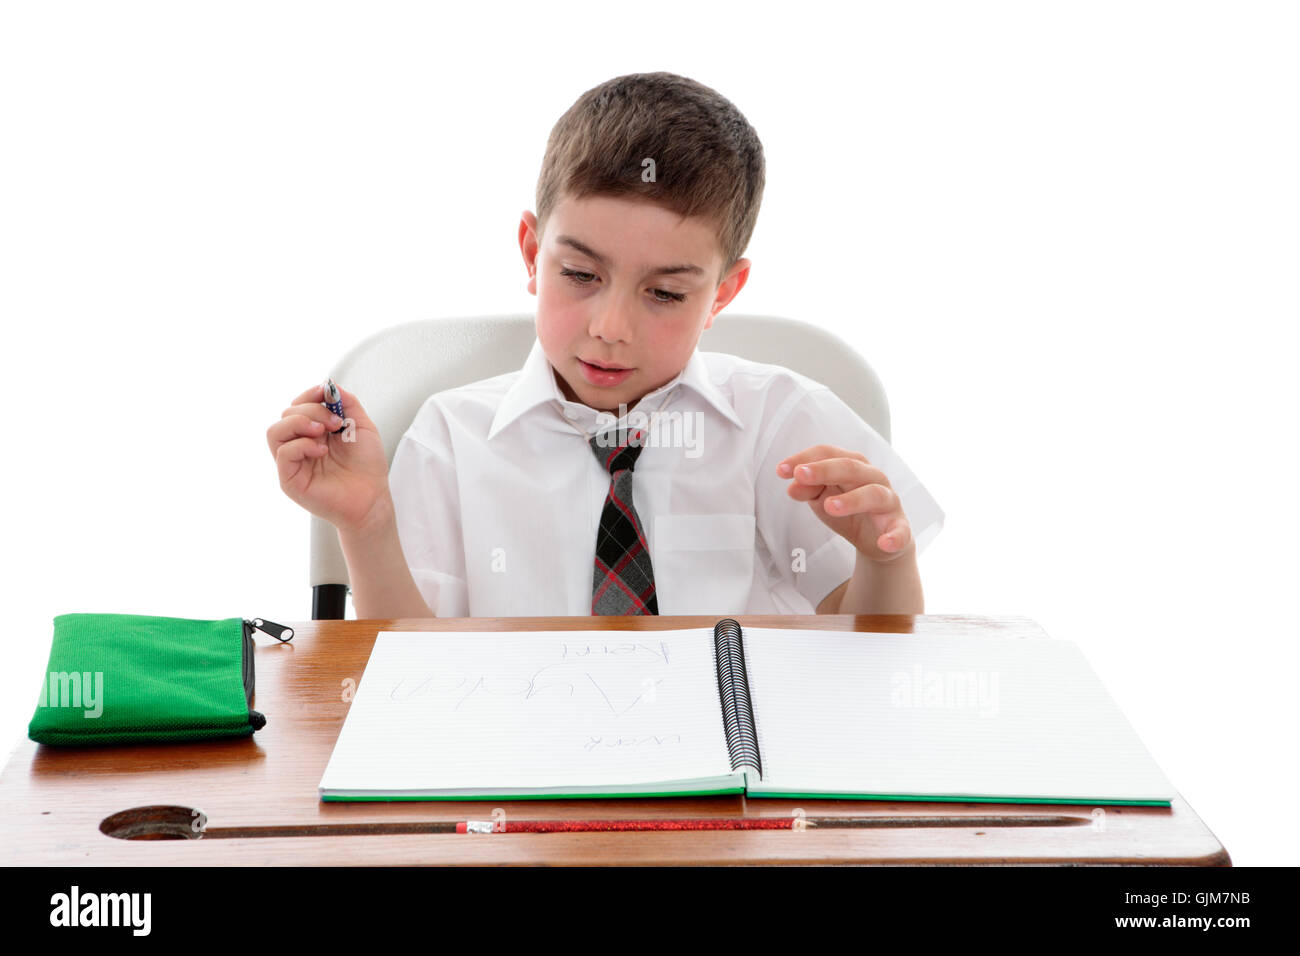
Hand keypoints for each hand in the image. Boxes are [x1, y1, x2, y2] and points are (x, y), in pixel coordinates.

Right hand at [266, 382, 392, 535]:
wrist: (372, 497)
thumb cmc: (367, 466)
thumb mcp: (362, 426)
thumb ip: (347, 403)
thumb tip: (329, 385)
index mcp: (313, 431)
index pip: (297, 405)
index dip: (309, 395)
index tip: (328, 395)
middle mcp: (299, 444)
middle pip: (286, 414)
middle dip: (311, 410)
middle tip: (335, 423)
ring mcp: (292, 462)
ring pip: (275, 431)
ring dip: (299, 423)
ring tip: (323, 432)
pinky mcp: (290, 479)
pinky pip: (283, 453)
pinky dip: (301, 445)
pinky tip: (321, 450)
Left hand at [776, 444, 913, 562]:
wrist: (876, 539)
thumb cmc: (849, 510)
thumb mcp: (822, 499)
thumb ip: (808, 490)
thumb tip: (792, 486)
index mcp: (853, 465)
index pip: (828, 453)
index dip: (804, 458)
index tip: (781, 470)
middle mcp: (873, 477)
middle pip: (851, 467)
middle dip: (825, 470)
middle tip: (800, 475)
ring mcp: (889, 501)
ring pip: (874, 494)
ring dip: (852, 499)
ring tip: (829, 506)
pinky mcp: (899, 526)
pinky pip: (900, 530)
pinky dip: (894, 537)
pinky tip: (884, 543)